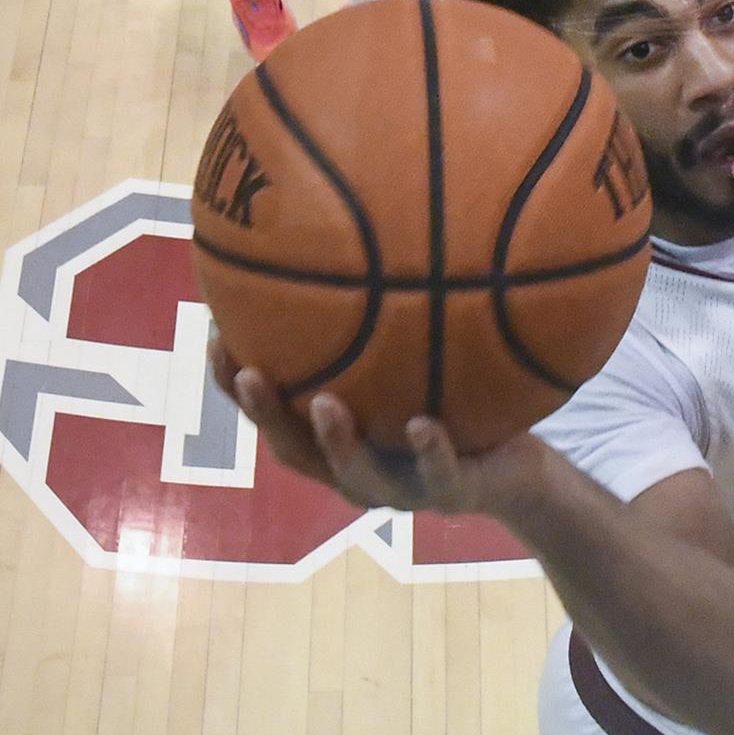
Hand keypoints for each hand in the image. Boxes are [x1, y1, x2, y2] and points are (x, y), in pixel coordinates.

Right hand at [209, 338, 552, 515]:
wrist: (517, 468)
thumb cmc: (456, 407)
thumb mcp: (415, 361)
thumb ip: (378, 326)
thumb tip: (352, 240)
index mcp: (334, 440)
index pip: (272, 414)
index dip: (235, 384)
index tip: (216, 335)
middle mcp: (357, 471)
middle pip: (294, 451)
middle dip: (269, 415)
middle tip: (248, 374)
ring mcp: (403, 489)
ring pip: (357, 476)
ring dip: (336, 441)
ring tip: (325, 403)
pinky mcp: (453, 494)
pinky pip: (439, 475)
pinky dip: (429, 450)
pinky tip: (423, 424)